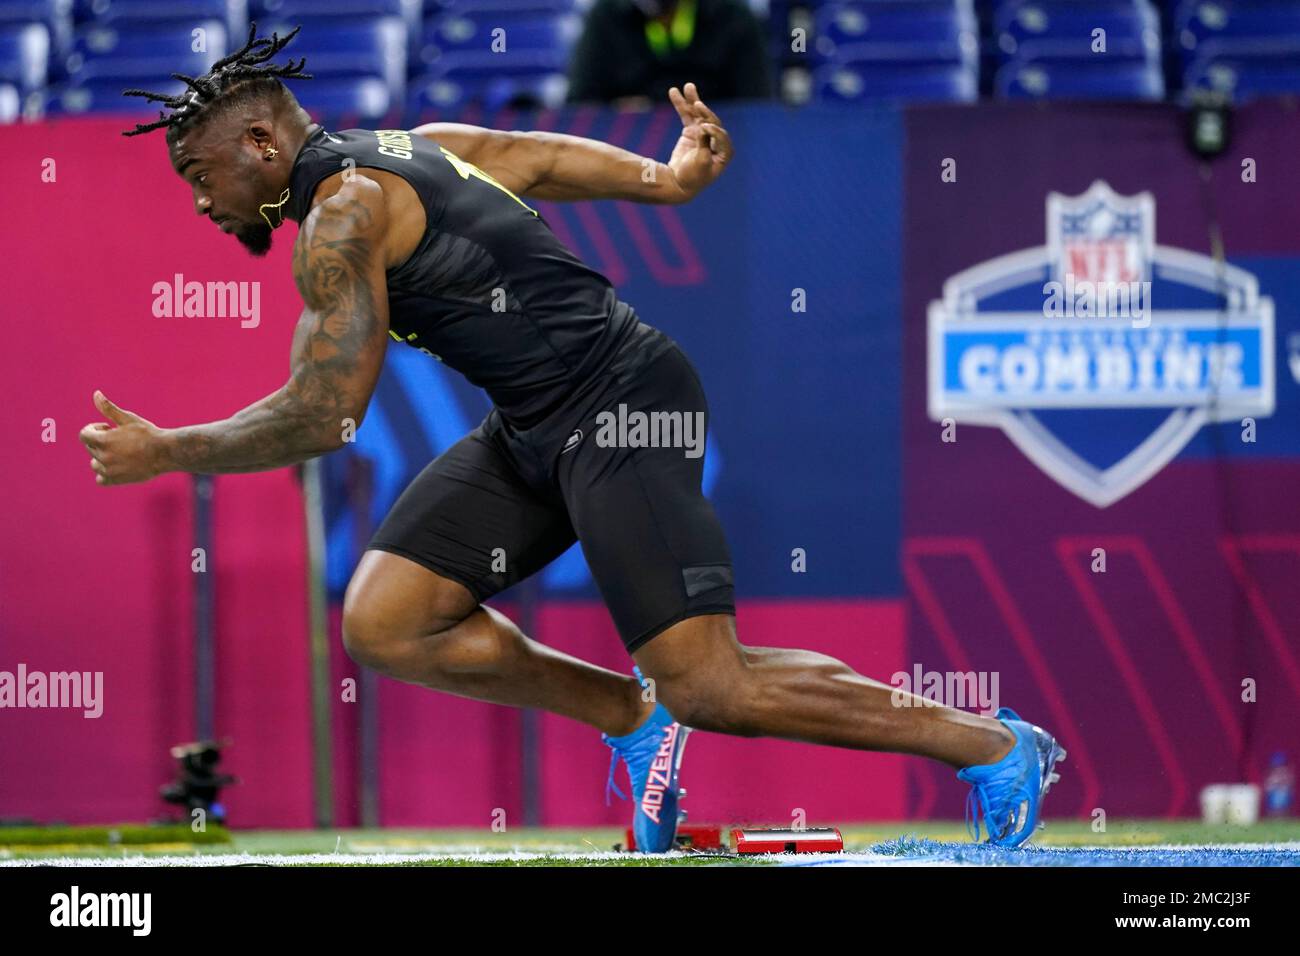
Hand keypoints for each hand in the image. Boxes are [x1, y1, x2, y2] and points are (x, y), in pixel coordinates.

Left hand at [79, 390, 166, 485]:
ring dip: (102, 457)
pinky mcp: (116, 480)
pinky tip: (118, 466)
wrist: (165, 453)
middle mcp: (103, 456)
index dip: (94, 429)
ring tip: (120, 453)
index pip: (84, 435)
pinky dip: (105, 474)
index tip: (108, 427)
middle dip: (102, 441)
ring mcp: (109, 470)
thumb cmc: (147, 433)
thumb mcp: (128, 418)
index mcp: (103, 440)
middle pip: (91, 448)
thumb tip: (96, 393)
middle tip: (121, 438)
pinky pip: (101, 479)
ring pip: (95, 464)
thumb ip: (108, 408)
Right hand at [665, 83, 731, 201]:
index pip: (721, 136)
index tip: (703, 128)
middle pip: (711, 121)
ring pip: (699, 115)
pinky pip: (687, 116)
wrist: (677, 183)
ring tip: (687, 86)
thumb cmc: (692, 177)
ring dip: (692, 101)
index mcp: (724, 152)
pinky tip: (674, 92)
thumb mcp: (700, 162)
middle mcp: (716, 141)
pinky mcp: (692, 132)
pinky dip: (681, 105)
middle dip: (703, 111)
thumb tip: (703, 127)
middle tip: (696, 103)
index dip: (713, 131)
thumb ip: (704, 144)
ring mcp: (703, 135)